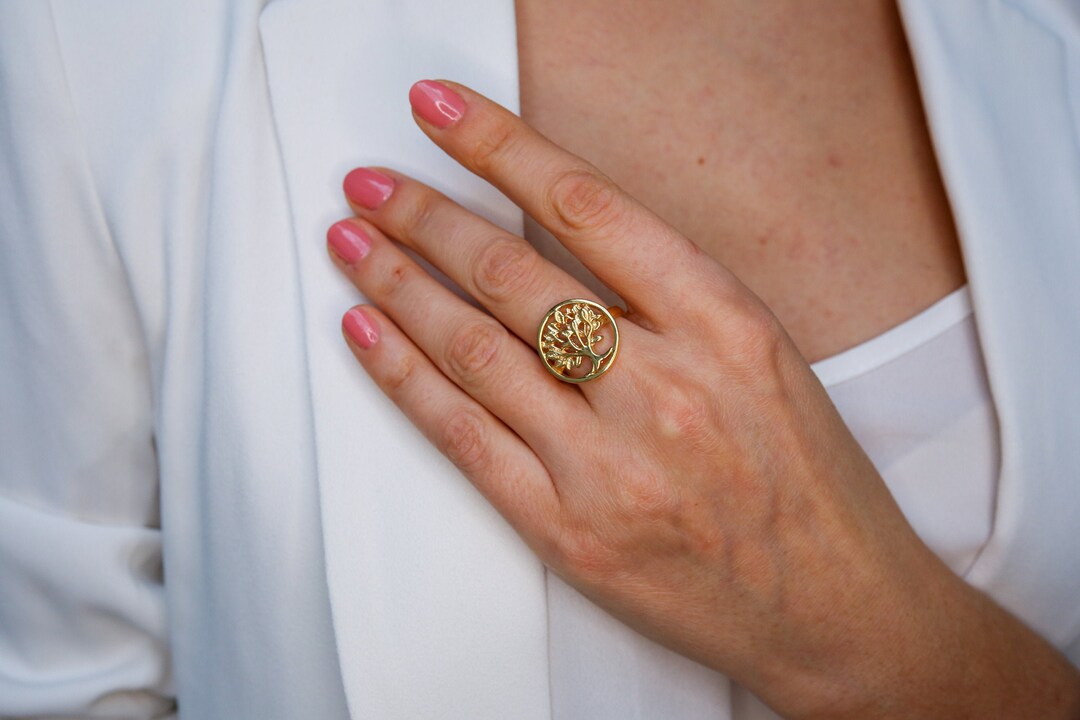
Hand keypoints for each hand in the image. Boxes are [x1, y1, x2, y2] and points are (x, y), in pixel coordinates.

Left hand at [327, 80, 1079, 718]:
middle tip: (371, 185)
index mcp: (724, 323)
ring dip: (397, 285)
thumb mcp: (761, 352)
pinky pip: (463, 437)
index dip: (500, 148)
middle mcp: (664, 387)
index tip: (443, 115)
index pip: (586, 206)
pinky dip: (403, 376)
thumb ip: (667, 294)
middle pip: (510, 275)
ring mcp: (609, 464)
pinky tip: (368, 331)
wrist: (837, 607)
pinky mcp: (567, 531)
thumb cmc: (806, 480)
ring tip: (354, 243)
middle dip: (424, 217)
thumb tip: (550, 236)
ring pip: (472, 349)